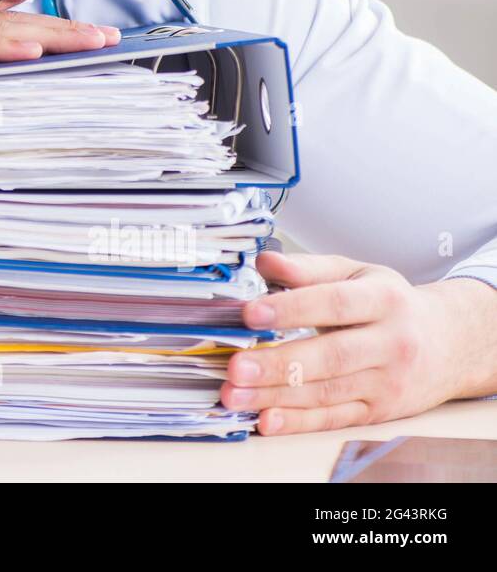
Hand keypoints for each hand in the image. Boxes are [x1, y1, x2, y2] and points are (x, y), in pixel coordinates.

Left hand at [220, 251, 496, 434]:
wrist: (448, 344)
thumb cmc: (391, 304)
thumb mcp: (356, 274)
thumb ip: (308, 269)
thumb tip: (264, 261)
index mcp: (383, 300)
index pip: (335, 304)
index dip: (292, 308)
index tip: (250, 312)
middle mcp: (390, 343)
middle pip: (331, 356)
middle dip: (278, 364)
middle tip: (236, 366)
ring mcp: (387, 383)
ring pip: (327, 392)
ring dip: (276, 397)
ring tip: (235, 394)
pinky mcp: (378, 412)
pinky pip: (334, 418)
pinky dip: (298, 422)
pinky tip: (267, 419)